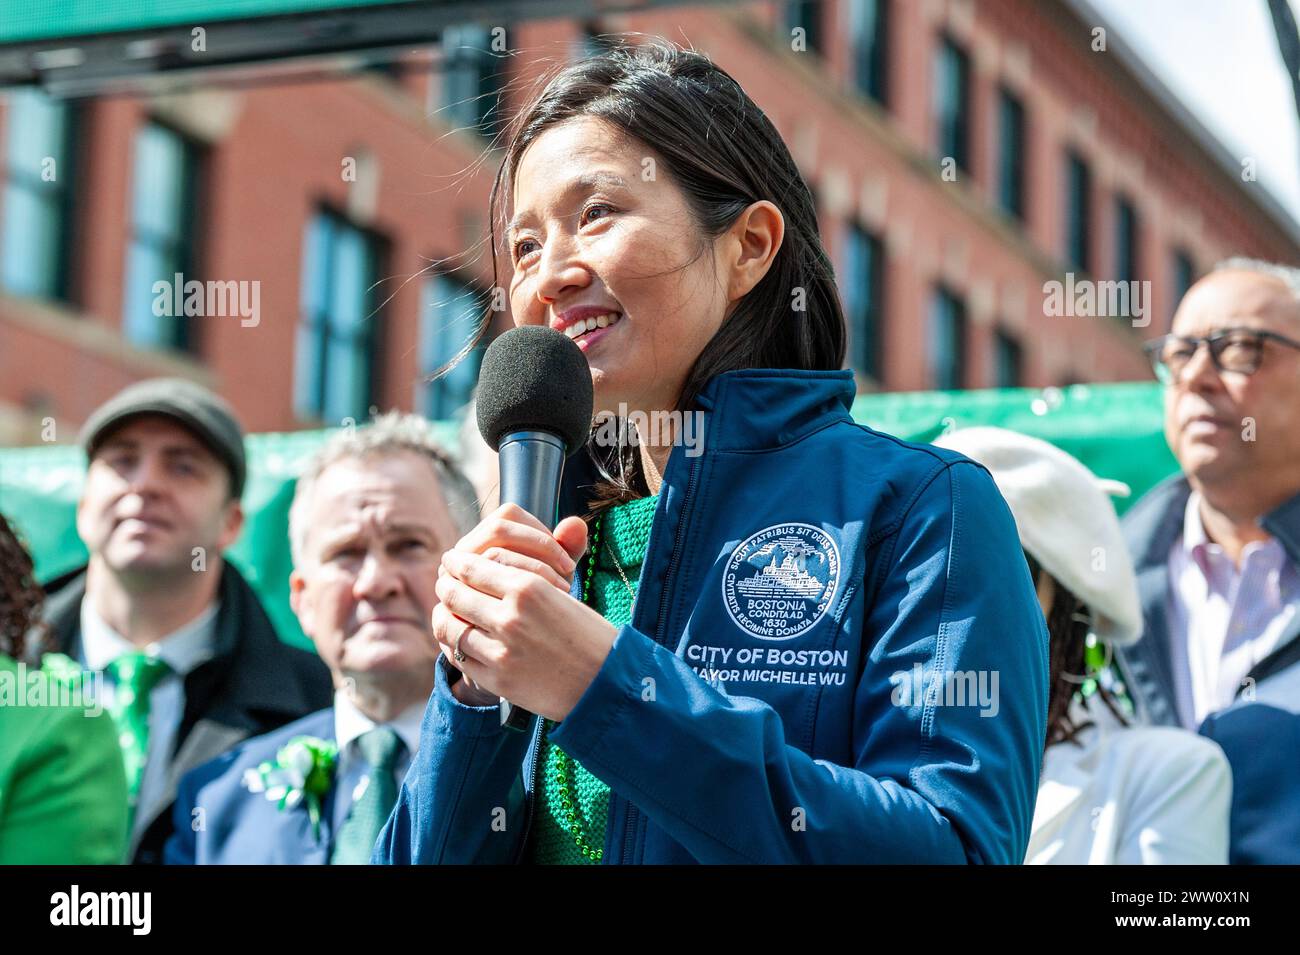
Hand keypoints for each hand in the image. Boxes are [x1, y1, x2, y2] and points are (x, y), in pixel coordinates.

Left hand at [433, 504, 615, 719]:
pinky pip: (459, 655)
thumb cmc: (588, 633)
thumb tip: (572, 521)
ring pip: (451, 623)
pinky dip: (454, 644)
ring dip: (445, 613)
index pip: (474, 565)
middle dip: (446, 584)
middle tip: (445, 582)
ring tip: (447, 608)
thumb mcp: (571, 591)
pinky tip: (459, 638)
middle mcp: (511, 617)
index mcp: (529, 588)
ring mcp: (500, 649)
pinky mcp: (496, 678)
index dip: (458, 562)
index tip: (454, 560)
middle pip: (455, 590)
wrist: (603, 684)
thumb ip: (563, 552)